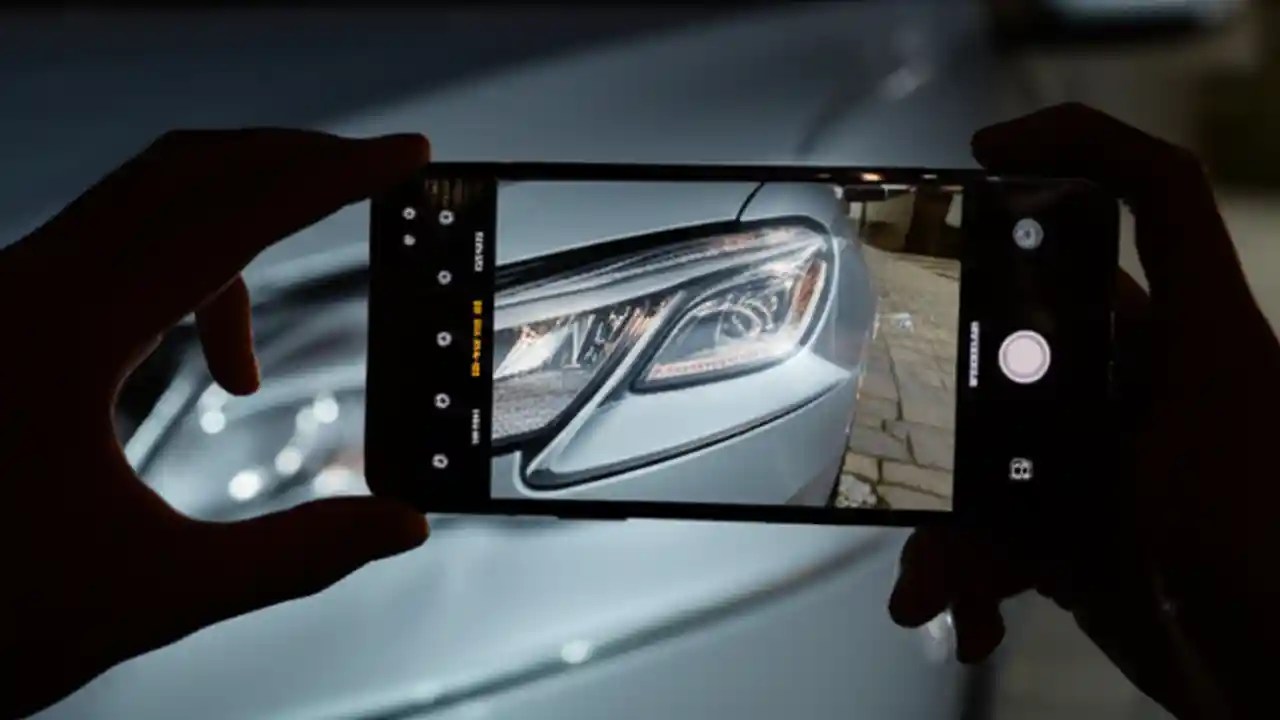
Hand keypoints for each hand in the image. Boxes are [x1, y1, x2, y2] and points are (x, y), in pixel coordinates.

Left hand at [1, 129, 431, 716]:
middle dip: (293, 160)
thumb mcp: (157, 594)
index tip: (408, 151)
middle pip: (184, 169)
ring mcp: (8, 294)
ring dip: (240, 215)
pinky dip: (192, 271)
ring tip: (283, 314)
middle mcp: (27, 288)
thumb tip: (406, 525)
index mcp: (66, 334)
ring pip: (143, 200)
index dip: (333, 178)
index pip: (232, 217)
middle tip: (376, 169)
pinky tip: (224, 369)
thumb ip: (297, 555)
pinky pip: (114, 247)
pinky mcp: (6, 314)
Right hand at [887, 104, 1279, 718]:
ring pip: (1000, 442)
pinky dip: (973, 567)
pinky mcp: (1086, 523)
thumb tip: (940, 549)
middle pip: (1028, 337)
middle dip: (954, 396)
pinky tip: (960, 615)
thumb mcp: (1174, 482)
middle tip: (901, 422)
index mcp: (1193, 340)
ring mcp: (1111, 453)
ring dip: (955, 518)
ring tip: (932, 580)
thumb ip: (1076, 481)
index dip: (1076, 144)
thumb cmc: (1254, 559)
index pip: (1155, 196)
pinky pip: (1004, 521)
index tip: (980, 153)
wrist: (1275, 683)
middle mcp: (1146, 382)